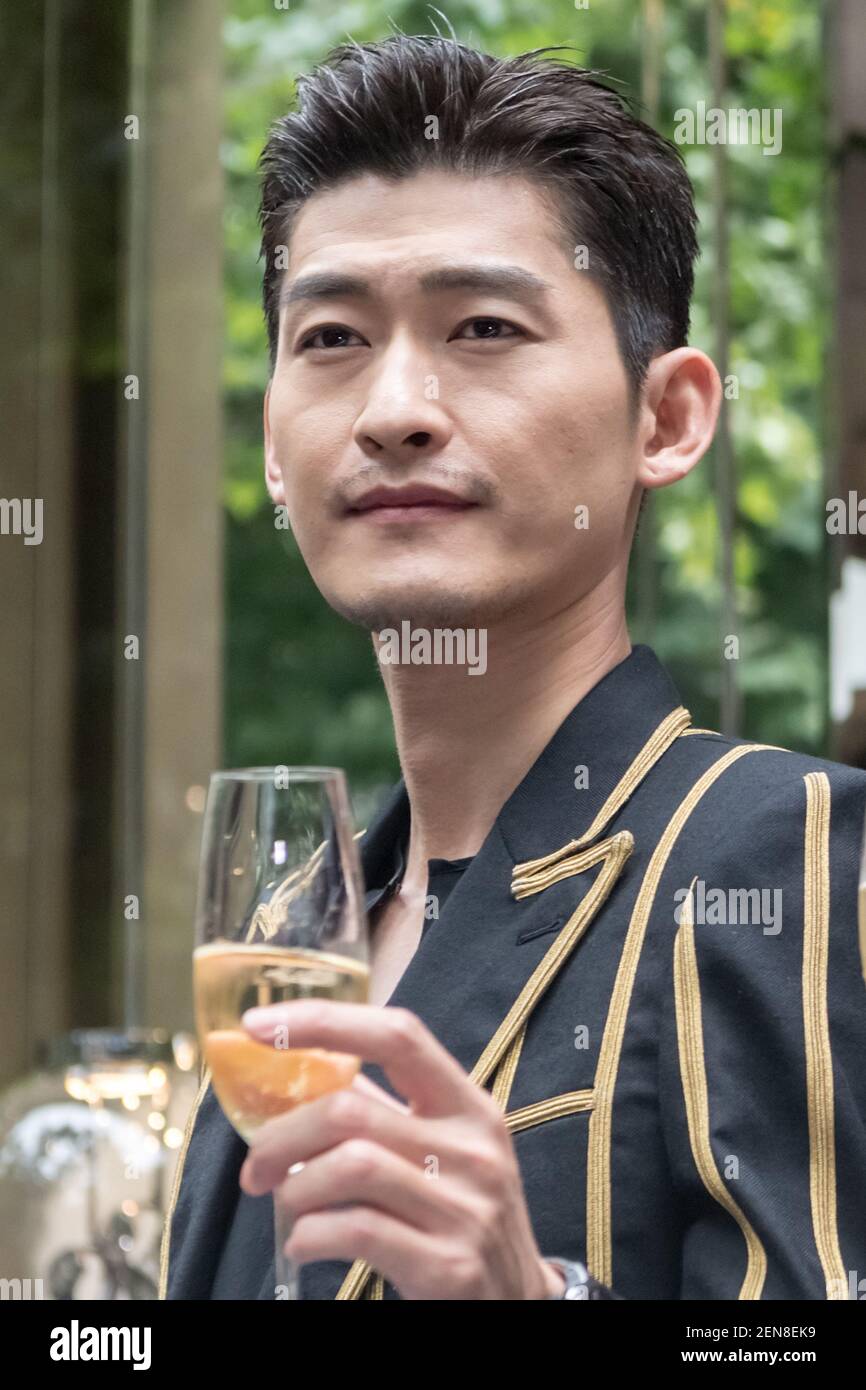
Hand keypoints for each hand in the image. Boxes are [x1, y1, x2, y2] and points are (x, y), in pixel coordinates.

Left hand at [238, 1000, 565, 1299]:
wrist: (518, 1304)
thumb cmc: (464, 1216)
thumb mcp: (444, 1152)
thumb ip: (384, 1111)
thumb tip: (300, 1070)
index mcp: (469, 1106)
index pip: (397, 1036)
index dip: (324, 1021)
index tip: (258, 1025)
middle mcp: (474, 1149)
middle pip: (351, 1110)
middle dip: (281, 1135)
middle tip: (256, 1167)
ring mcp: (466, 1209)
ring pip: (348, 1166)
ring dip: (295, 1188)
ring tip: (287, 1207)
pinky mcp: (448, 1265)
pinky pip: (356, 1231)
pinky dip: (310, 1235)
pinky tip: (305, 1244)